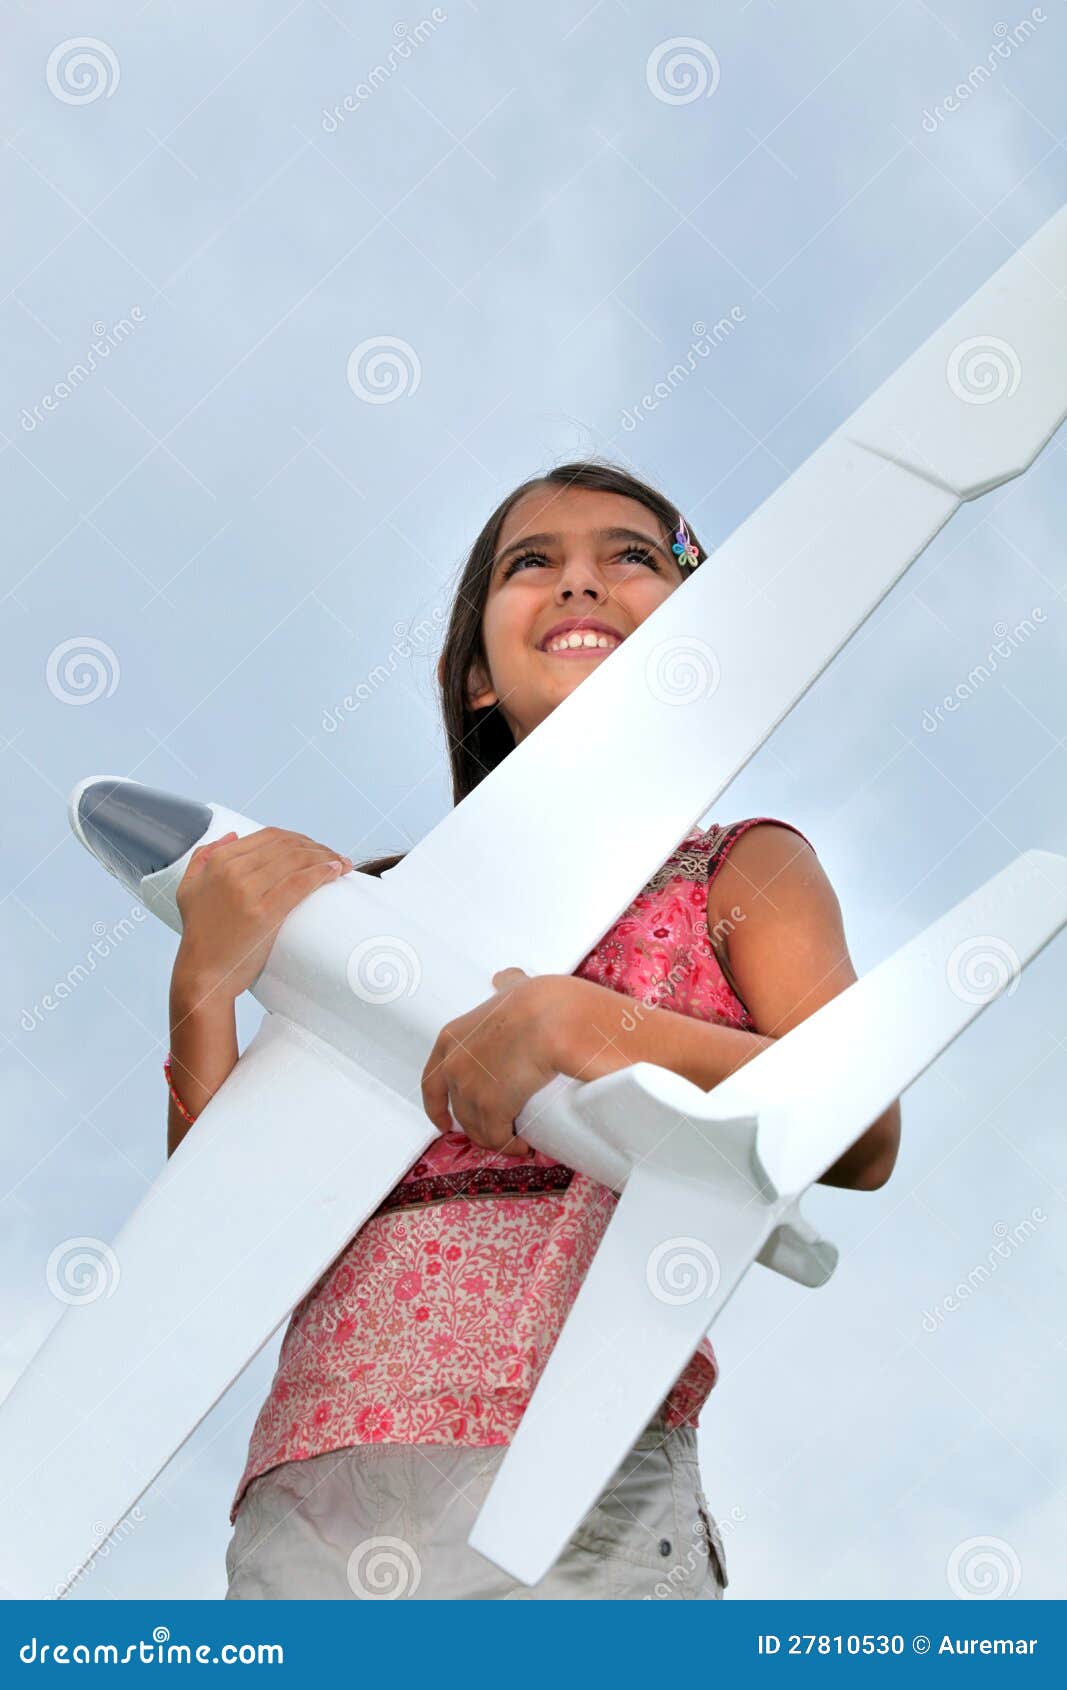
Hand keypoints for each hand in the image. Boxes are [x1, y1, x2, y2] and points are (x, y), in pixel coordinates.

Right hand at [173, 826, 353, 1004]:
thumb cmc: (201, 936)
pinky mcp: (263, 914)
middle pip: (287, 845)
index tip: (315, 848)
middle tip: (334, 857)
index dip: (299, 838)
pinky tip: (335, 870)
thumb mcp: (188, 889)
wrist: (202, 975)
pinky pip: (299, 883)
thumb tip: (232, 835)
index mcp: (218, 862)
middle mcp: (231, 871)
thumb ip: (203, 858)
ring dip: (325, 857)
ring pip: (297, 860)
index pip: (269, 836)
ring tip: (341, 864)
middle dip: (316, 847)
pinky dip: (322, 872)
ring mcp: (247, 891)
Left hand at [420, 967, 567, 1157]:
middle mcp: (453, 1065)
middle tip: (492, 1132)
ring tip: (515, 1140)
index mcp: (451, 1039)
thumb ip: (505, 986)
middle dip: (472, 1126)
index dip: (436, 1105)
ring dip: (496, 1139)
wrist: (553, 1019)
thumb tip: (504, 978)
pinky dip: (509, 1146)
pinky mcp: (489, 1109)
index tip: (443, 1121)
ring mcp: (468, 1089)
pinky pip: (497, 1138)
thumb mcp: (512, 989)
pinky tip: (521, 1146)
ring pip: (477, 1128)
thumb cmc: (539, 1002)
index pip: (431, 1081)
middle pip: (456, 1109)